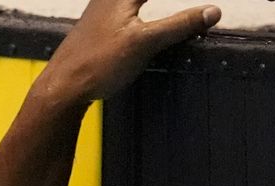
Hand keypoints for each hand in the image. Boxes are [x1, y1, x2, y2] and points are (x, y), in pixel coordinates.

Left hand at [42, 0, 220, 104]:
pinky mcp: (97, 31)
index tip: (202, 7)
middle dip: (158, 3)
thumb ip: (179, 25)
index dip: (180, 5)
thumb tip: (211, 11)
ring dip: (146, 3)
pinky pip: (123, 9)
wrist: (62, 88)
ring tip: (157, 11)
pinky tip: (139, 17)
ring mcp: (100, 14)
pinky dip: (138, 7)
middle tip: (189, 13)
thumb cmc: (96, 64)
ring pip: (129, 1)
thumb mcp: (145, 42)